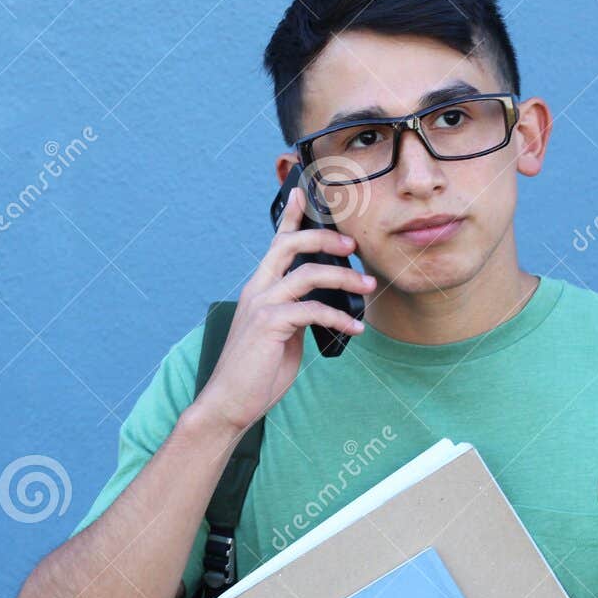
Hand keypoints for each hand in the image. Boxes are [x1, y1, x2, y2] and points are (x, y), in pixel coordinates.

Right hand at [193, 186, 373, 432]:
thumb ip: (295, 314)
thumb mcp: (280, 336)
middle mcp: (257, 290)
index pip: (275, 245)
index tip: (304, 195)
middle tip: (353, 245)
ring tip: (368, 288)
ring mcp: (262, 305)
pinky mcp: (269, 325)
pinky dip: (339, 317)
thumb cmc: (254, 373)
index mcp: (259, 289)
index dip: (291, 218)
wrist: (229, 402)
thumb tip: (321, 307)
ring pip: (307, 274)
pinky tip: (355, 329)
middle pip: (289, 245)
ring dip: (344, 279)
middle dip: (324, 238)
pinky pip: (312, 310)